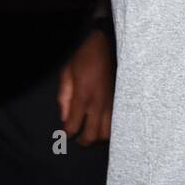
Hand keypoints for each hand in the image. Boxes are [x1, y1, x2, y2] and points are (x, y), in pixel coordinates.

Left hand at [56, 28, 114, 146]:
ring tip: (92, 129)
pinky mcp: (121, 100)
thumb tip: (64, 117)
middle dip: (82, 141)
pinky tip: (104, 123)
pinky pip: (117, 123)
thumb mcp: (67, 72)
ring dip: (98, 135)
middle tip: (78, 136)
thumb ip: (64, 97)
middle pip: (92, 136)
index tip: (64, 134)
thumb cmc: (85, 56)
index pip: (74, 126)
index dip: (66, 134)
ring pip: (107, 133)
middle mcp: (99, 103)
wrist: (110, 43)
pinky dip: (110, 128)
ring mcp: (113, 103)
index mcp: (83, 96)